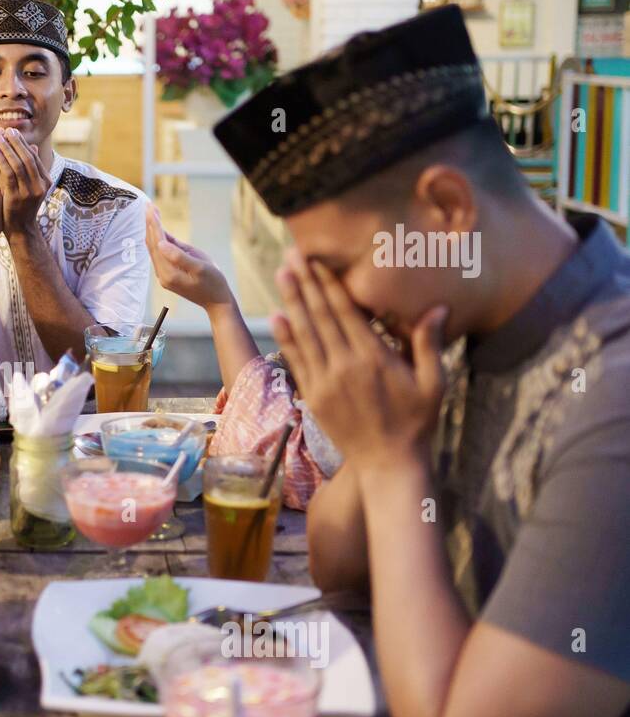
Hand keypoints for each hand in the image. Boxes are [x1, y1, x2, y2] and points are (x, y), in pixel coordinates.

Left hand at [0, 127, 50, 236]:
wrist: (20, 230)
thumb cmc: (22, 206)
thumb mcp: (29, 185)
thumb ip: (30, 168)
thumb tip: (32, 147)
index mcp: (45, 180)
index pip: (33, 156)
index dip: (22, 143)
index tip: (12, 131)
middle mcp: (41, 185)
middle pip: (27, 157)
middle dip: (16, 142)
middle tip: (5, 129)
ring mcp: (30, 192)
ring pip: (19, 164)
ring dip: (8, 148)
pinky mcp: (18, 197)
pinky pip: (9, 175)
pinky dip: (2, 162)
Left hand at [145, 206, 232, 309]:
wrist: (217, 301)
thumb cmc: (213, 282)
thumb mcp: (200, 266)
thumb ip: (179, 255)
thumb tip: (161, 243)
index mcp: (169, 272)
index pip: (157, 243)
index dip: (154, 224)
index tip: (151, 208)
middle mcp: (162, 275)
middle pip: (152, 245)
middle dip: (150, 224)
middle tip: (148, 205)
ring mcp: (164, 276)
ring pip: (154, 249)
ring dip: (152, 231)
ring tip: (151, 213)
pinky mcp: (168, 275)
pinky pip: (159, 254)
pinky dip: (157, 240)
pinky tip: (158, 230)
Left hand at [270, 250, 447, 469]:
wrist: (388, 463)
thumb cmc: (416, 422)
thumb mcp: (434, 383)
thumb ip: (430, 343)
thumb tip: (439, 306)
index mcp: (374, 358)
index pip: (346, 312)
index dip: (329, 283)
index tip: (318, 260)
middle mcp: (345, 365)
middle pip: (321, 315)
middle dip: (306, 282)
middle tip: (292, 253)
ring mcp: (325, 381)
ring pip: (305, 333)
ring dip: (291, 301)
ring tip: (281, 274)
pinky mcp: (314, 396)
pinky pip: (296, 361)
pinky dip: (285, 338)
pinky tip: (276, 317)